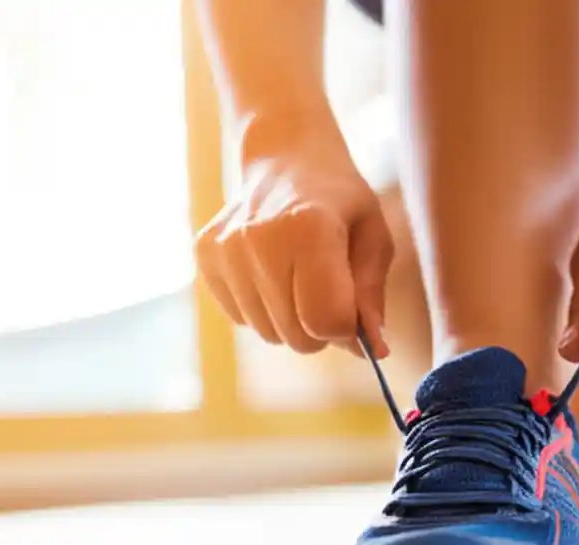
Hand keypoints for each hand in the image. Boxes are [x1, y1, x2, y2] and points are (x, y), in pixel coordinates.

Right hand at [195, 133, 393, 357]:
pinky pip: (241, 319)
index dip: (347, 327)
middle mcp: (259, 238)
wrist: (285, 159)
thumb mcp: (374, 238)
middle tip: (330, 292)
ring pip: (267, 333)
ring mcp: (226, 248)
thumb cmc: (340, 201)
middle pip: (296, 335)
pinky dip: (263, 308)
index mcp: (309, 228)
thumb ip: (372, 296)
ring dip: (291, 320)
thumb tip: (375, 351)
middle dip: (321, 329)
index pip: (326, 320)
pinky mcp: (204, 255)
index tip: (354, 309)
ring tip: (299, 277)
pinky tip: (272, 272)